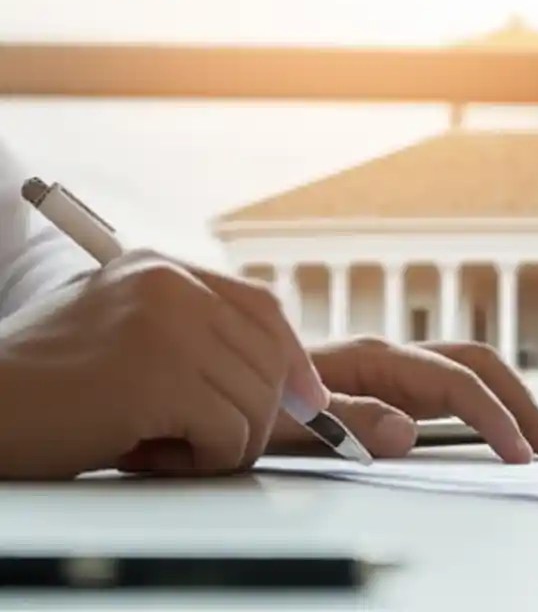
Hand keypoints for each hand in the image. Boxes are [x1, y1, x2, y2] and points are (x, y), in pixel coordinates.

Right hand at [0, 250, 326, 479]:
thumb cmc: (43, 384)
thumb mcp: (121, 330)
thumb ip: (192, 334)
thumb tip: (286, 377)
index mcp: (161, 269)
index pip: (262, 306)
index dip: (291, 358)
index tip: (302, 398)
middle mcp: (170, 287)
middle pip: (269, 359)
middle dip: (252, 413)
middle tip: (198, 440)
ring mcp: (167, 328)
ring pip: (257, 403)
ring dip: (223, 442)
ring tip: (165, 448)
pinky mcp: (159, 379)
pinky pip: (230, 434)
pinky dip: (204, 461)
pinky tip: (151, 456)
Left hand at [268, 339, 537, 463]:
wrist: (215, 378)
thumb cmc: (249, 398)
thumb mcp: (288, 418)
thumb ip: (347, 421)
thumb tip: (408, 431)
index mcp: (374, 359)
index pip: (455, 382)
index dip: (493, 416)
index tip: (518, 453)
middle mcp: (390, 357)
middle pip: (477, 365)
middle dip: (521, 402)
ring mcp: (392, 369)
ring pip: (469, 372)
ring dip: (510, 400)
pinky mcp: (389, 386)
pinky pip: (450, 387)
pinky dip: (485, 404)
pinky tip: (497, 427)